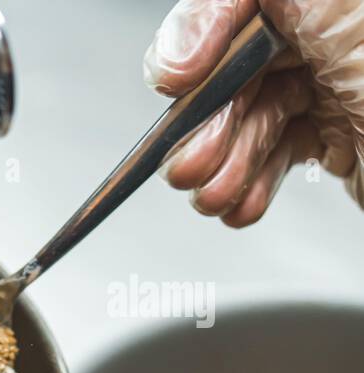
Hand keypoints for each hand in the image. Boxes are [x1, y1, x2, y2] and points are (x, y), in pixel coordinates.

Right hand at [143, 0, 363, 225]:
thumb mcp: (353, 22)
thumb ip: (272, 2)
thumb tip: (183, 40)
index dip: (197, 35)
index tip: (177, 80)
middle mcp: (332, 27)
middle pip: (234, 61)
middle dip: (204, 123)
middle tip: (188, 163)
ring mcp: (336, 77)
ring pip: (249, 112)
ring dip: (221, 164)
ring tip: (215, 195)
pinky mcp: (340, 125)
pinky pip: (279, 147)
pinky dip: (251, 182)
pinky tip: (242, 201)